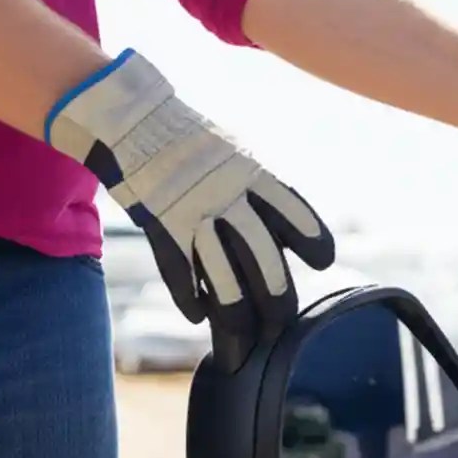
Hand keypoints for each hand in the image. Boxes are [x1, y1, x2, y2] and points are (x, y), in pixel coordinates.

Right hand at [46, 50, 333, 339]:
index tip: (323, 260)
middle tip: (283, 320)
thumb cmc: (196, 147)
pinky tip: (198, 317)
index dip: (314, 241)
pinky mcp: (160, 226)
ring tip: (244, 337)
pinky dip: (190, 299)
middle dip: (278, 298)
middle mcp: (227, 197)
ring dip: (236, 317)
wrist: (134, 120)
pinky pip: (178, 273)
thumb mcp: (240, 158)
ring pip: (223, 279)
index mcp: (254, 176)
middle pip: (264, 259)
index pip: (296, 213)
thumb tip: (296, 236)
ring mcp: (191, 213)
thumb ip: (265, 195)